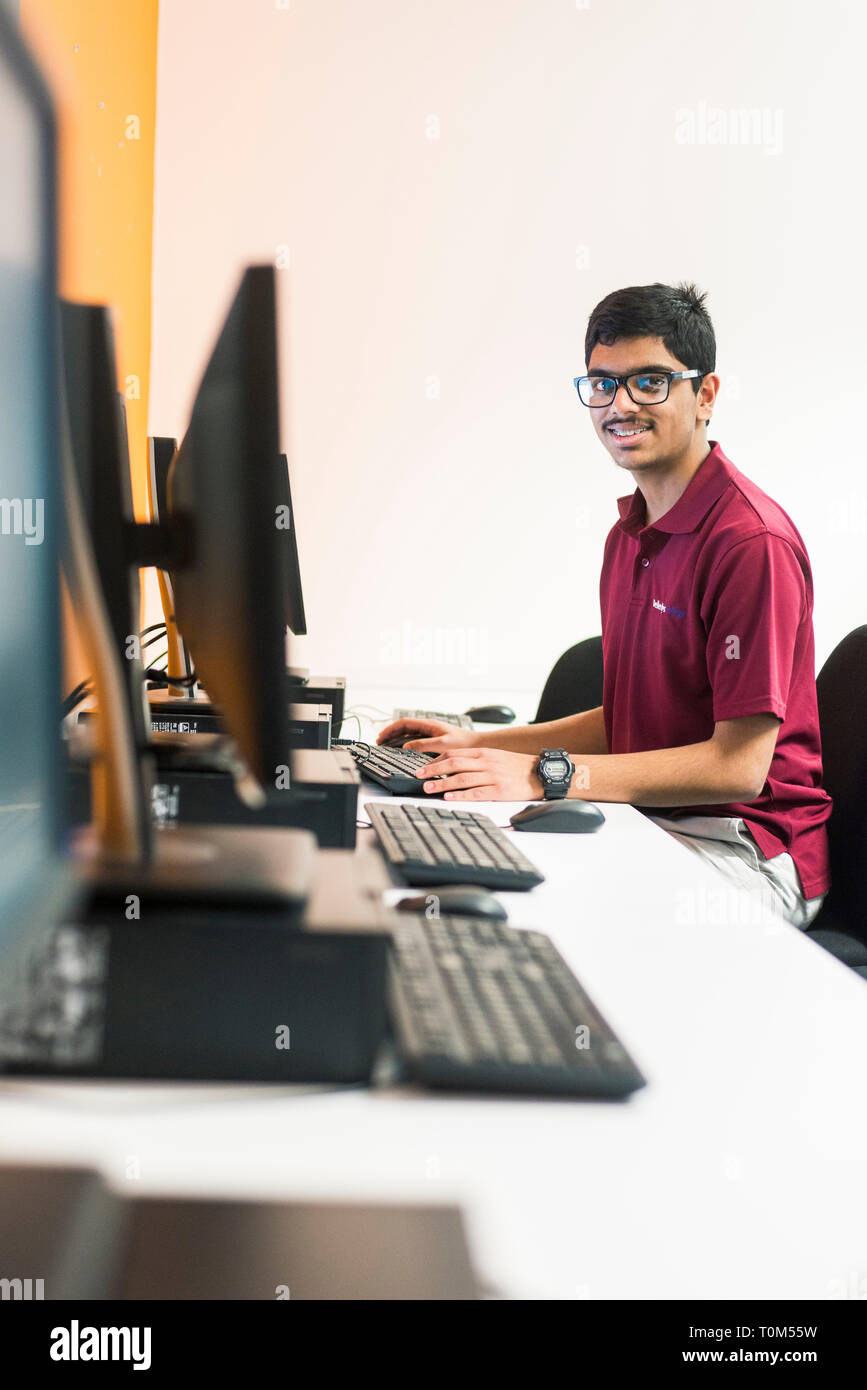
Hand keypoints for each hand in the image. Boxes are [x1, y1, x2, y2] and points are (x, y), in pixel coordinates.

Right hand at [377, 718, 476, 749]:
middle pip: (404, 727)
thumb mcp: (442, 744)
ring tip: (388, 745)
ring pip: (409, 734)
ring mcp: (431, 733)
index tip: (381, 736)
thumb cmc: (464, 743)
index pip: (404, 723)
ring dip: (397, 738)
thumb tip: (406, 746)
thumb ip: (423, 745)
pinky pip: (415, 739)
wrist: (479, 746)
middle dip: (391, 733)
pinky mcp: (435, 740)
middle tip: (380, 742)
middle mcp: (429, 727)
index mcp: (429, 725)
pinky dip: (405, 743)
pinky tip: (403, 750)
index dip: (390, 729)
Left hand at [418, 746, 543, 800]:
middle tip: (419, 776)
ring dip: (442, 783)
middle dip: (433, 770)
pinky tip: (448, 797)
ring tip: (428, 788)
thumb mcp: (496, 756)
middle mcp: (486, 762)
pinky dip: (460, 795)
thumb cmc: (517, 766)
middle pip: (454, 764)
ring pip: (461, 778)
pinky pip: (475, 793)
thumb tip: (455, 766)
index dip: (436, 760)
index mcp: (483, 753)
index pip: (454, 754)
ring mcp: (492, 776)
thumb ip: (477, 760)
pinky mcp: (499, 790)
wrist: (541, 773)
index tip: (423, 766)